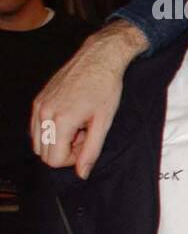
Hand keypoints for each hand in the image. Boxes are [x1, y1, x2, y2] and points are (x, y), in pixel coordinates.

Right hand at [29, 21, 147, 177]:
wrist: (98, 59)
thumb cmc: (105, 88)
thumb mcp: (103, 123)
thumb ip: (91, 151)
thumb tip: (81, 173)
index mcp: (61, 120)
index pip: (53, 160)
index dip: (73, 159)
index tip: (88, 144)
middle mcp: (44, 113)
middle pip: (44, 154)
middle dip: (65, 151)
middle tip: (85, 135)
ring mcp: (38, 106)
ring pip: (38, 142)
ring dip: (58, 141)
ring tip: (79, 126)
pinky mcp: (38, 100)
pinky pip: (36, 127)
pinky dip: (51, 130)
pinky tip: (71, 118)